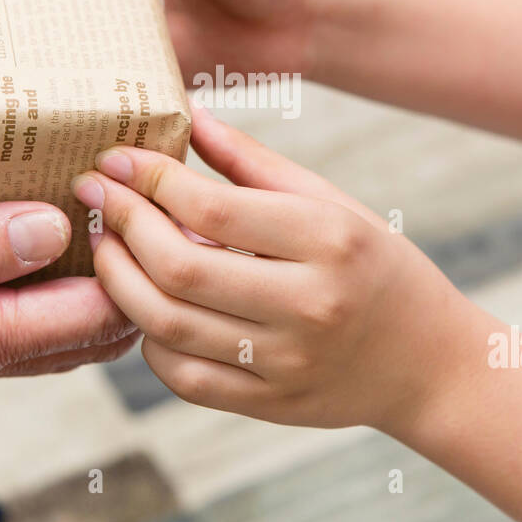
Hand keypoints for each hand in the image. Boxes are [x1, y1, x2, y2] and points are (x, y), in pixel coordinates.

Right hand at [0, 201, 134, 521]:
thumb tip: (54, 229)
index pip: (96, 313)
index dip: (127, 255)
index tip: (132, 190)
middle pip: (93, 320)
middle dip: (123, 263)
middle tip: (126, 192)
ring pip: (57, 313)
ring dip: (83, 264)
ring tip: (87, 196)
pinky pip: (10, 304)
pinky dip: (36, 268)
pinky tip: (22, 223)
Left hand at [70, 106, 472, 430]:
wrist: (428, 364)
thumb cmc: (376, 266)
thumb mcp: (333, 203)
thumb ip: (254, 162)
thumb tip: (186, 115)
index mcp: (329, 241)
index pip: (212, 208)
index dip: (150, 180)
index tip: (115, 158)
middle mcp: (308, 305)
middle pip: (179, 267)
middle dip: (121, 223)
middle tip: (93, 192)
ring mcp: (286, 363)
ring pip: (169, 325)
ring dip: (119, 279)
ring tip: (104, 241)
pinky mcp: (269, 405)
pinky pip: (182, 375)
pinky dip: (148, 336)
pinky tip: (141, 301)